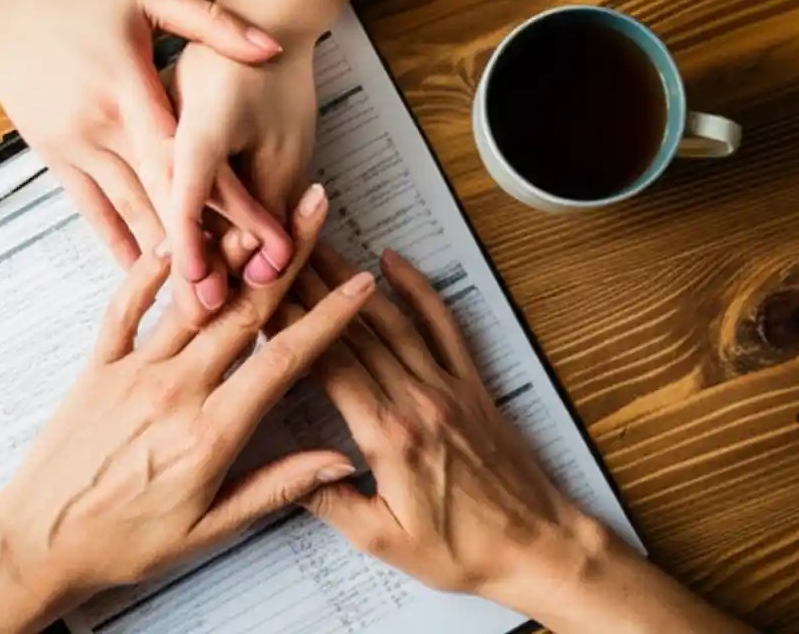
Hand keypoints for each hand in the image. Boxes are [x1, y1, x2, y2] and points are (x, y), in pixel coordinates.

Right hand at [0, 0, 291, 294]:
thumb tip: (271, 45)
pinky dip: (116, 242)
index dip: (218, 206)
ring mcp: (74, 146)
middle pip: (158, 199)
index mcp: (129, 90)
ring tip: (188, 302)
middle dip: (191, 254)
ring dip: (157, 257)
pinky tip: (138, 275)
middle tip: (220, 303)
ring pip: (126, 211)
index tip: (250, 246)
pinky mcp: (55, 156)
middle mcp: (101, 127)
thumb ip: (211, 22)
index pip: (181, 160)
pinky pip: (90, 209)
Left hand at [0, 185, 373, 611]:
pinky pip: (126, 308)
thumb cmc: (122, 543)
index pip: (283, 360)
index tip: (358, 284)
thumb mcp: (209, 529)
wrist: (39, 542)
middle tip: (311, 207)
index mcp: (210, 432)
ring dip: (228, 252)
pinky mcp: (97, 368)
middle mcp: (175, 391)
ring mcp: (132, 373)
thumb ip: (276, 488)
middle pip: (244, 311)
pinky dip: (149, 272)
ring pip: (192, 300)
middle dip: (286, 256)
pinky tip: (172, 241)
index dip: (326, 318)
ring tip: (256, 208)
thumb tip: (340, 463)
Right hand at [292, 246, 600, 596]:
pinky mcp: (471, 385)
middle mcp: (417, 400)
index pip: (327, 365)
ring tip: (319, 247)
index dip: (291, 326)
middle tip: (278, 254)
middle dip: (311, 288)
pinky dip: (418, 290)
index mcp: (388, 436)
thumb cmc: (462, 551)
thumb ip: (328, 501)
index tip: (262, 296)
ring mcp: (447, 386)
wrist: (535, 547)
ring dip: (352, 279)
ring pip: (391, 320)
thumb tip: (282, 472)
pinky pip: (442, 326)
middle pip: (353, 332)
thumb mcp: (382, 541)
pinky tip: (394, 263)